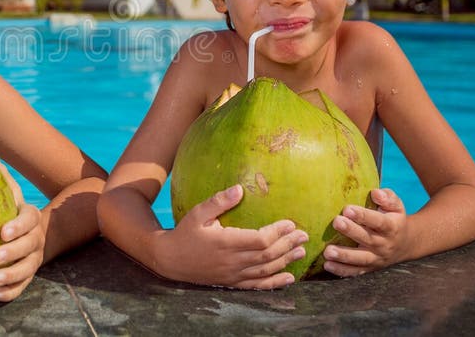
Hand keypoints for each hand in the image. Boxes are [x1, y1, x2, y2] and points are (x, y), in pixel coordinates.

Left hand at [0, 150, 45, 301]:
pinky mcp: (27, 276)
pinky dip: (11, 292)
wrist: (30, 234)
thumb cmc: (11, 211)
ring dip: (11, 275)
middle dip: (13, 252)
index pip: (29, 220)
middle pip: (29, 246)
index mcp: (30, 217)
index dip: (18, 226)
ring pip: (27, 269)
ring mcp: (33, 259)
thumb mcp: (8, 193)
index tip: (2, 232)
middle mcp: (35, 239)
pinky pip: (23, 286)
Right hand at [157, 184, 307, 288]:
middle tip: (303, 235)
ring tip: (300, 251)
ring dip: (286, 261)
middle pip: (267, 255)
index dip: (277, 232)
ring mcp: (233, 274)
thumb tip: (239, 189)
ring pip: (265, 270)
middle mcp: (232, 261)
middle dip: (288, 244)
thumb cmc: (185, 232)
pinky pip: (257, 285)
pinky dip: (275, 282)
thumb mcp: (198, 213)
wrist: (170, 259)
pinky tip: (288, 278)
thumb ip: (218, 201)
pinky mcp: (232, 282)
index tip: (290, 223)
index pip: (260, 239)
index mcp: (225, 242)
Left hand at [323, 187, 408, 276]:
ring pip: (361, 259)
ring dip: (344, 256)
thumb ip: (387, 197)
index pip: (378, 221)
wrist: (406, 244)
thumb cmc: (394, 219)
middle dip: (351, 231)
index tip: (347, 209)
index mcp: (391, 227)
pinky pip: (356, 272)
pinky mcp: (370, 268)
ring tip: (327, 252)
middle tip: (336, 222)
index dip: (364, 215)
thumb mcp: (396, 206)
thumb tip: (375, 193)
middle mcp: (384, 244)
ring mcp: (377, 258)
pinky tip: (327, 265)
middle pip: (368, 239)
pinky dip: (342, 270)